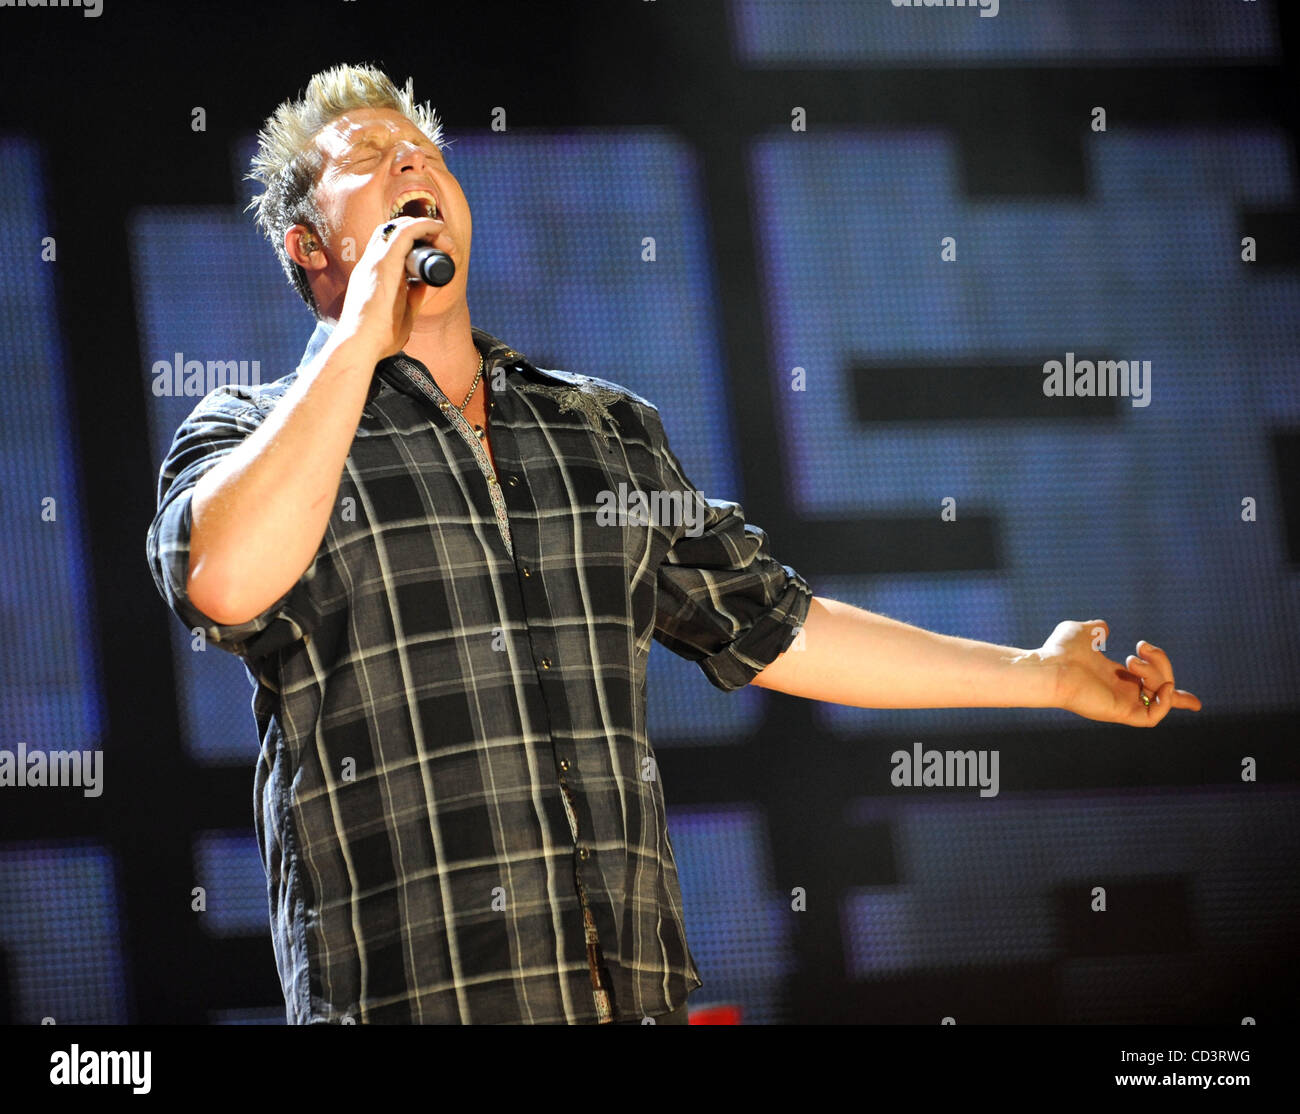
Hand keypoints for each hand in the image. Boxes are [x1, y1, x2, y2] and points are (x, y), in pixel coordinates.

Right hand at [335, 215, 452, 359]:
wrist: (360, 344)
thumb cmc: (377, 337)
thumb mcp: (401, 314)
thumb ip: (411, 298)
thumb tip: (424, 284)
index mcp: (371, 275)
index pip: (386, 246)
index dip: (408, 240)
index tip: (430, 247)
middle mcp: (370, 263)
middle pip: (391, 231)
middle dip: (417, 230)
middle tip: (440, 240)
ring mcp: (375, 261)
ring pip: (398, 227)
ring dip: (422, 226)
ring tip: (442, 234)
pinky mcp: (384, 262)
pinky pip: (406, 233)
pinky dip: (423, 226)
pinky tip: (438, 227)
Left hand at [1039, 619, 1202, 725]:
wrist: (1048, 666)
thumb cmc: (1059, 651)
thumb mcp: (1081, 631)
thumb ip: (1096, 629)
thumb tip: (1104, 628)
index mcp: (1113, 678)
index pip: (1148, 690)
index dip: (1172, 693)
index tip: (1195, 702)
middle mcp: (1120, 694)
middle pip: (1162, 686)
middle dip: (1162, 663)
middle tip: (1141, 646)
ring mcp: (1121, 705)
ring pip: (1161, 695)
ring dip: (1157, 672)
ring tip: (1130, 659)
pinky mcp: (1121, 714)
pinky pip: (1154, 716)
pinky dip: (1165, 700)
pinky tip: (1158, 684)